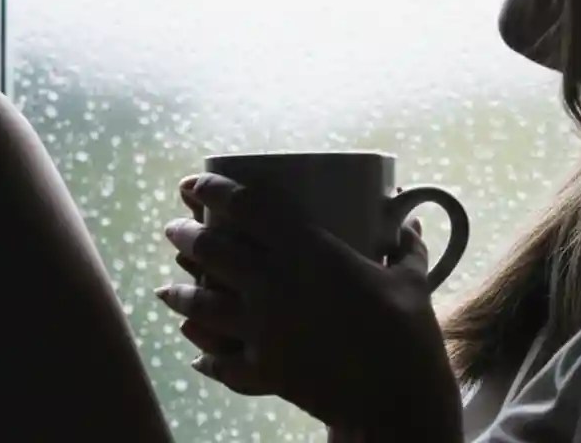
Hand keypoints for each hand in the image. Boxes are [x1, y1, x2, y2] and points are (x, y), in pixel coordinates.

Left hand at [156, 173, 462, 440]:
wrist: (397, 397)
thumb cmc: (409, 331)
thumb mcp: (411, 280)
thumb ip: (406, 247)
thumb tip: (410, 223)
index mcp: (308, 250)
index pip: (245, 206)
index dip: (213, 189)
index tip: (195, 183)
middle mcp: (274, 284)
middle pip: (210, 250)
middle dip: (184, 236)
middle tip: (174, 229)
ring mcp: (262, 330)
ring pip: (201, 304)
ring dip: (181, 293)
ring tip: (169, 288)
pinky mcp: (262, 370)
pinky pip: (220, 360)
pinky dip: (206, 354)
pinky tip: (197, 351)